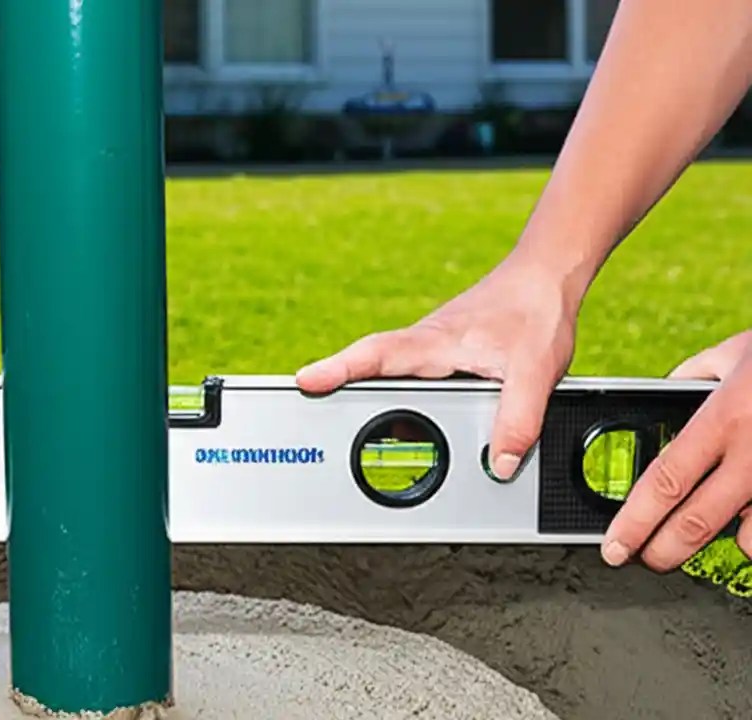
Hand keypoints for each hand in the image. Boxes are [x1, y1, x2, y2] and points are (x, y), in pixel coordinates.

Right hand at [295, 253, 581, 480]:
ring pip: (383, 377)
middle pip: (364, 368)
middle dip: (331, 385)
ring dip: (359, 395)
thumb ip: (519, 420)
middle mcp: (421, 347)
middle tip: (299, 405)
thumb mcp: (535, 371)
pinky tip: (400, 425)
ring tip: (342, 424)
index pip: (376, 355)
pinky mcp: (437, 361)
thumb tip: (499, 465)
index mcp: (434, 343)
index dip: (338, 369)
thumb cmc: (536, 310)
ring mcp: (426, 354)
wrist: (547, 277)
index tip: (306, 381)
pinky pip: (404, 382)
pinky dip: (391, 400)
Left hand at [600, 330, 751, 569]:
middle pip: (696, 523)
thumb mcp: (735, 354)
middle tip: (646, 560)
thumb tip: (663, 393)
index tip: (614, 546)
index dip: (634, 522)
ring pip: (749, 541)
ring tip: (712, 529)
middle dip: (662, 552)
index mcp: (726, 417)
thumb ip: (693, 378)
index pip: (666, 481)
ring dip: (727, 542)